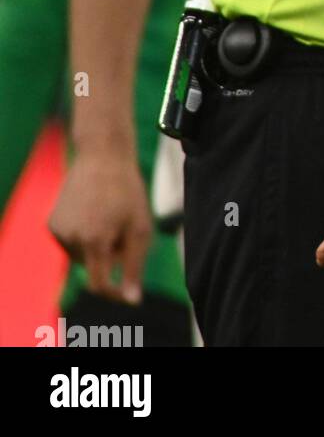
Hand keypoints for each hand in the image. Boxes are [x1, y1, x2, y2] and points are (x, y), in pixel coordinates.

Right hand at [48, 148, 151, 303]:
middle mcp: (71, 238)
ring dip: (96, 245)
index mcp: (94, 240)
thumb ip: (134, 265)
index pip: (99, 284)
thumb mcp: (140, 227)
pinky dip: (82, 235)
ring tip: (108, 215)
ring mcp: (58, 230)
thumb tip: (132, 300)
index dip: (114, 292)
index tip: (127, 290)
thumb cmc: (127, 191)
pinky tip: (92, 211)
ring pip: (81, 255)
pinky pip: (70, 241)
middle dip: (109, 256)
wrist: (101, 155)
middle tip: (123, 228)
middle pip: (92, 266)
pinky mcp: (51, 223)